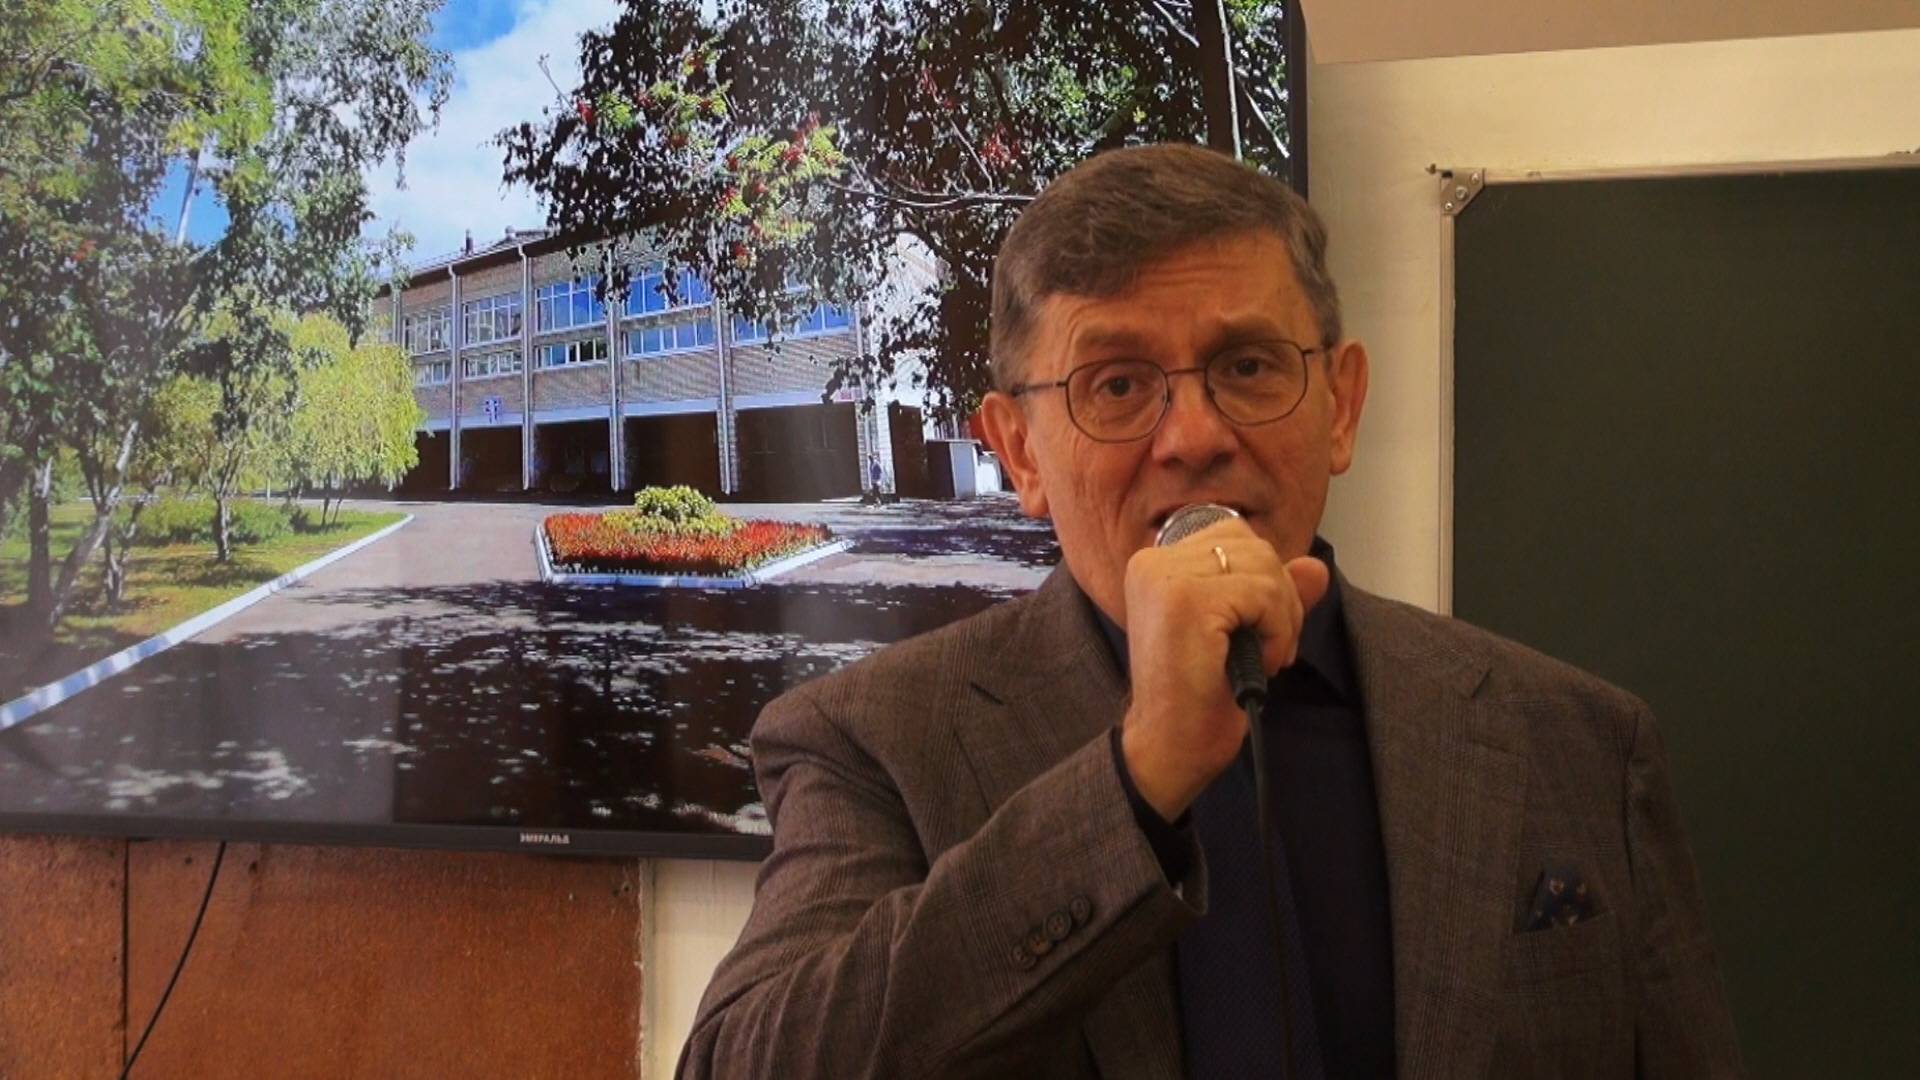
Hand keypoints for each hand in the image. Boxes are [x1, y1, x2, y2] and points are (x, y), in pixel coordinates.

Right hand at [1118, 519, 1329, 820]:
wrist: (1170, 748)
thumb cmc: (1198, 697)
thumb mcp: (1244, 634)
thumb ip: (1274, 594)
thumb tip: (1316, 568)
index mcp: (1156, 564)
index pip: (1236, 537)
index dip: (1265, 581)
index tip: (1257, 630)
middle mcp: (1153, 563)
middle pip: (1255, 547)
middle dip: (1281, 600)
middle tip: (1268, 649)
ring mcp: (1166, 579)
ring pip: (1265, 567)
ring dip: (1281, 618)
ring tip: (1262, 657)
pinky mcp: (1186, 601)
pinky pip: (1264, 594)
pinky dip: (1278, 631)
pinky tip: (1260, 662)